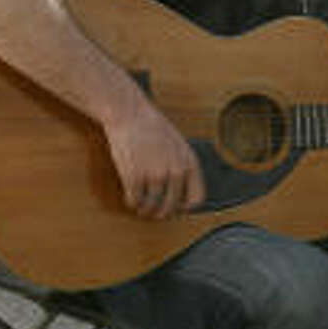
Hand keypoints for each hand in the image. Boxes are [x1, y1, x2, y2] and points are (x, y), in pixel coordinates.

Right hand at [103, 103, 203, 219]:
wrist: (130, 115)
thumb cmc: (154, 129)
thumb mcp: (179, 145)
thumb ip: (183, 167)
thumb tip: (183, 194)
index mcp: (190, 164)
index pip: (197, 198)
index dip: (186, 208)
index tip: (176, 208)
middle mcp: (175, 172)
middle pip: (172, 206)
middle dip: (162, 213)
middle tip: (154, 213)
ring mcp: (155, 175)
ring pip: (151, 206)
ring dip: (145, 211)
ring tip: (141, 208)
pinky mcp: (134, 177)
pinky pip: (134, 201)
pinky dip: (132, 203)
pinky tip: (130, 199)